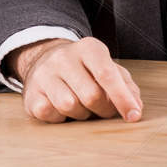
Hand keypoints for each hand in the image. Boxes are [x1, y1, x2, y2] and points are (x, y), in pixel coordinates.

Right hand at [10, 37, 141, 122]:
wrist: (44, 62)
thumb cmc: (84, 70)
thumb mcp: (108, 69)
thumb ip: (126, 86)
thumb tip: (136, 107)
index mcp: (88, 48)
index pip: (107, 74)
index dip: (122, 98)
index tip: (133, 116)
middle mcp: (63, 57)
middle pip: (91, 95)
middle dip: (103, 109)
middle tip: (102, 109)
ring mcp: (44, 74)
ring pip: (70, 106)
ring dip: (81, 114)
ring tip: (80, 106)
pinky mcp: (31, 94)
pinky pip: (51, 114)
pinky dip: (61, 118)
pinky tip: (61, 108)